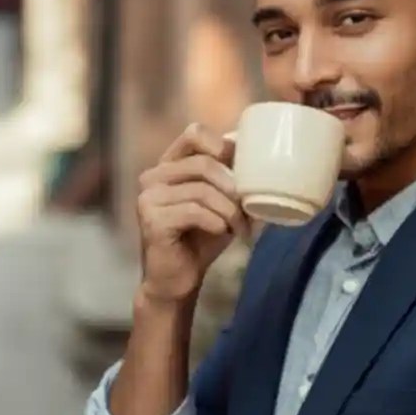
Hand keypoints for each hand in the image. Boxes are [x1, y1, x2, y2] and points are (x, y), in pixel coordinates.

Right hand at [134, 123, 249, 303]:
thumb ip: (231, 179)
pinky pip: (194, 210)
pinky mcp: (151, 219)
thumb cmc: (201, 239)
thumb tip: (266, 159)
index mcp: (169, 165)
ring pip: (202, 190)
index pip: (194, 133)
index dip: (222, 145)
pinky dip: (216, 221)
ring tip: (237, 227)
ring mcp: (149, 197)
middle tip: (246, 210)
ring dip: (228, 210)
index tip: (242, 169)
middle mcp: (153, 176)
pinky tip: (221, 232)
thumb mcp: (221, 203)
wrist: (178, 281)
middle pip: (204, 163)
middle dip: (232, 188)